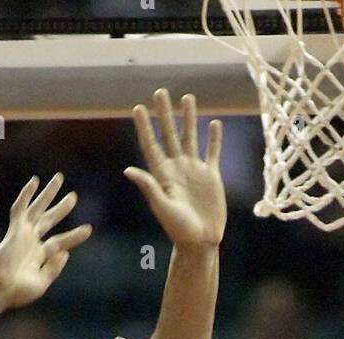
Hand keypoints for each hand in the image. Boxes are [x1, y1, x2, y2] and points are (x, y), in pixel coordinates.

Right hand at [0, 174, 91, 309]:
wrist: (0, 289)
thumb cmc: (18, 292)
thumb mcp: (42, 283)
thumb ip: (54, 268)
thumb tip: (65, 253)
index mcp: (40, 255)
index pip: (61, 241)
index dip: (74, 236)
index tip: (88, 228)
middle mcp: (32, 241)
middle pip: (49, 219)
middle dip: (62, 207)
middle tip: (73, 196)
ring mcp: (23, 234)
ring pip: (38, 209)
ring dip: (48, 194)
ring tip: (59, 178)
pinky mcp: (15, 230)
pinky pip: (21, 209)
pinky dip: (27, 194)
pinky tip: (34, 181)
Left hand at [127, 90, 225, 248]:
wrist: (201, 242)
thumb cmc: (179, 229)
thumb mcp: (162, 207)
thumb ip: (149, 187)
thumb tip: (129, 170)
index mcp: (162, 174)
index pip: (151, 145)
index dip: (145, 127)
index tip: (138, 108)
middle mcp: (177, 168)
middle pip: (169, 134)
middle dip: (164, 113)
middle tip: (160, 92)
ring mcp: (194, 170)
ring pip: (190, 137)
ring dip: (189, 118)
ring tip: (187, 97)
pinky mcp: (211, 176)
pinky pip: (212, 152)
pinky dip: (214, 138)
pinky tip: (214, 123)